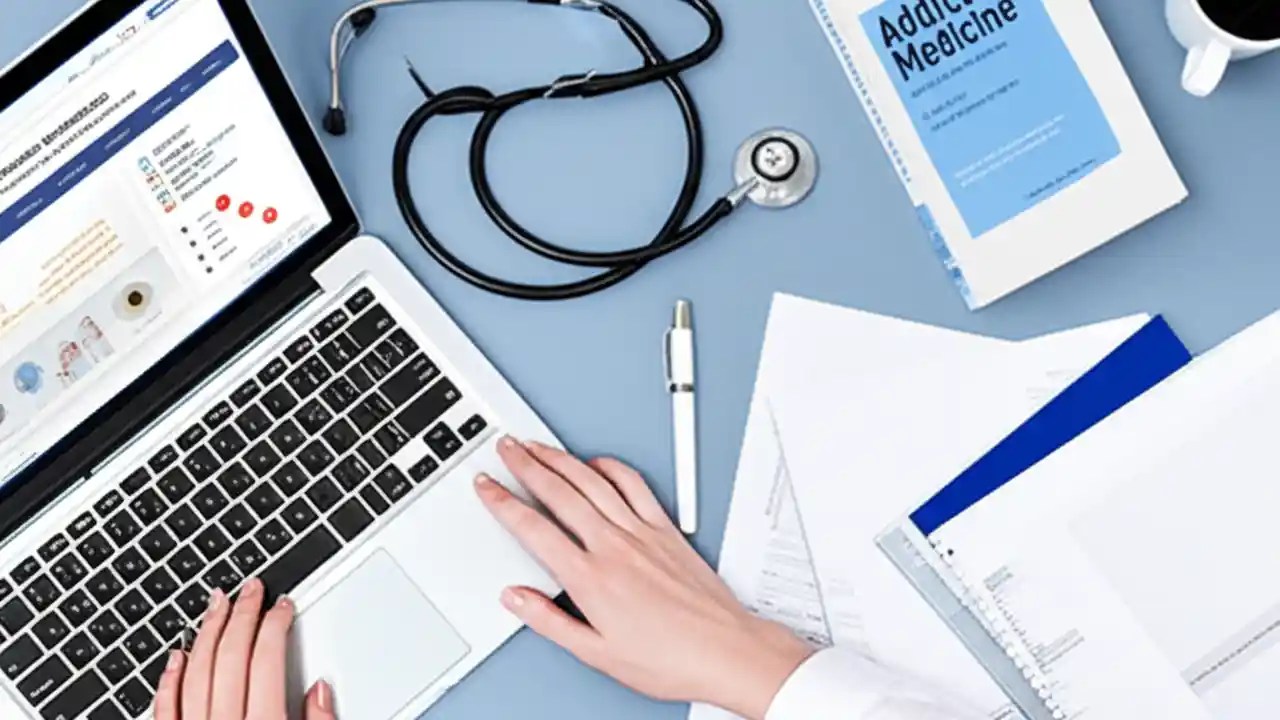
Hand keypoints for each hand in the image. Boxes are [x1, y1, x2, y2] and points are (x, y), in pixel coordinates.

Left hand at [153, 578, 335, 718]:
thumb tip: (321, 690)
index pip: (268, 660)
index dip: (276, 625)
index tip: (283, 605)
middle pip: (232, 656)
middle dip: (243, 615)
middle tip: (251, 590)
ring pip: (196, 673)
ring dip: (207, 633)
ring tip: (216, 604)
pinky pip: (165, 707)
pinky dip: (169, 679)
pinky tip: (176, 656)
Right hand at [475, 438, 812, 719]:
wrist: (724, 652)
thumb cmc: (668, 659)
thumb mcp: (596, 653)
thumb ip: (549, 621)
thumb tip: (515, 597)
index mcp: (590, 579)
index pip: (534, 529)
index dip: (503, 502)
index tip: (487, 486)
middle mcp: (613, 547)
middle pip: (558, 493)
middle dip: (526, 465)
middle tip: (505, 448)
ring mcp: (641, 533)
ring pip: (591, 482)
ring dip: (560, 458)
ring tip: (538, 445)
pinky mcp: (666, 529)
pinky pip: (634, 486)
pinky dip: (610, 467)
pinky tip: (595, 462)